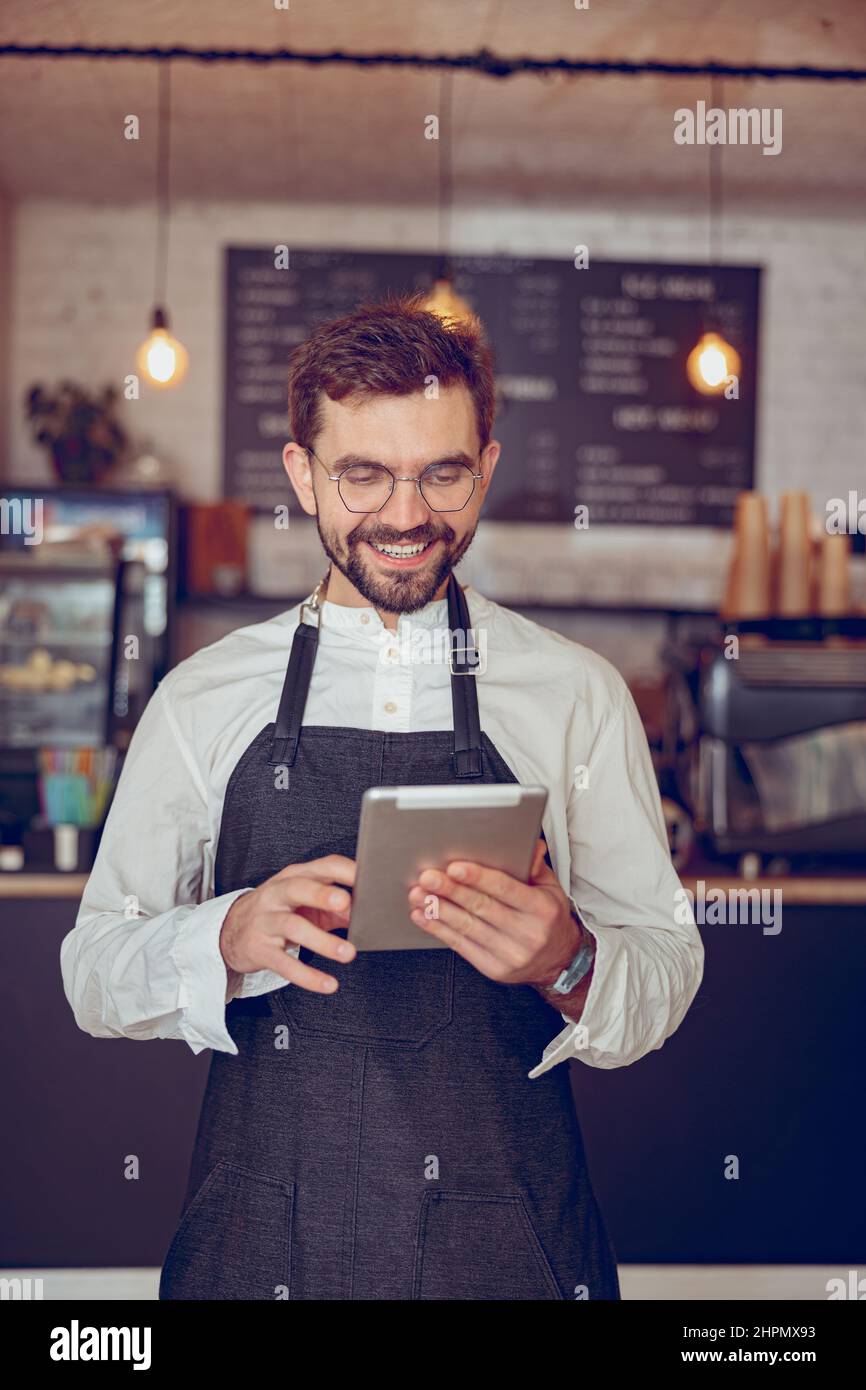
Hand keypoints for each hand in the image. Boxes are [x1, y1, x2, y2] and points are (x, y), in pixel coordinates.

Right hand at [220, 854, 356, 993]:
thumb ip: (338, 907)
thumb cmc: (279, 912)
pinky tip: (327, 983)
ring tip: (347, 953)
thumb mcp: (307, 902)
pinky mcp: (260, 949)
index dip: (345, 872)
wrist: (231, 930)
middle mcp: (277, 894)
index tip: (368, 880)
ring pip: (293, 927)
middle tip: (346, 904)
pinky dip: (307, 975)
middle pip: (300, 888)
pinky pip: (284, 964)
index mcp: (295, 876)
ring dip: (322, 941)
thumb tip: (368, 915)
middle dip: (322, 895)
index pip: (323, 866)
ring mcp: (266, 921)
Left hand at [407, 838, 581, 988]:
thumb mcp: (552, 889)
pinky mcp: (493, 968)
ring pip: (467, 927)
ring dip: (439, 909)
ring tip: (420, 894)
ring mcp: (509, 954)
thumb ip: (536, 866)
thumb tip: (528, 845)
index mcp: (541, 909)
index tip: (455, 867)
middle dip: (451, 890)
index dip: (478, 878)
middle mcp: (527, 933)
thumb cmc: (549, 920)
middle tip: (428, 876)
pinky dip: (439, 929)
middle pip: (481, 907)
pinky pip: (461, 946)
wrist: (559, 962)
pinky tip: (424, 916)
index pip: (506, 889)